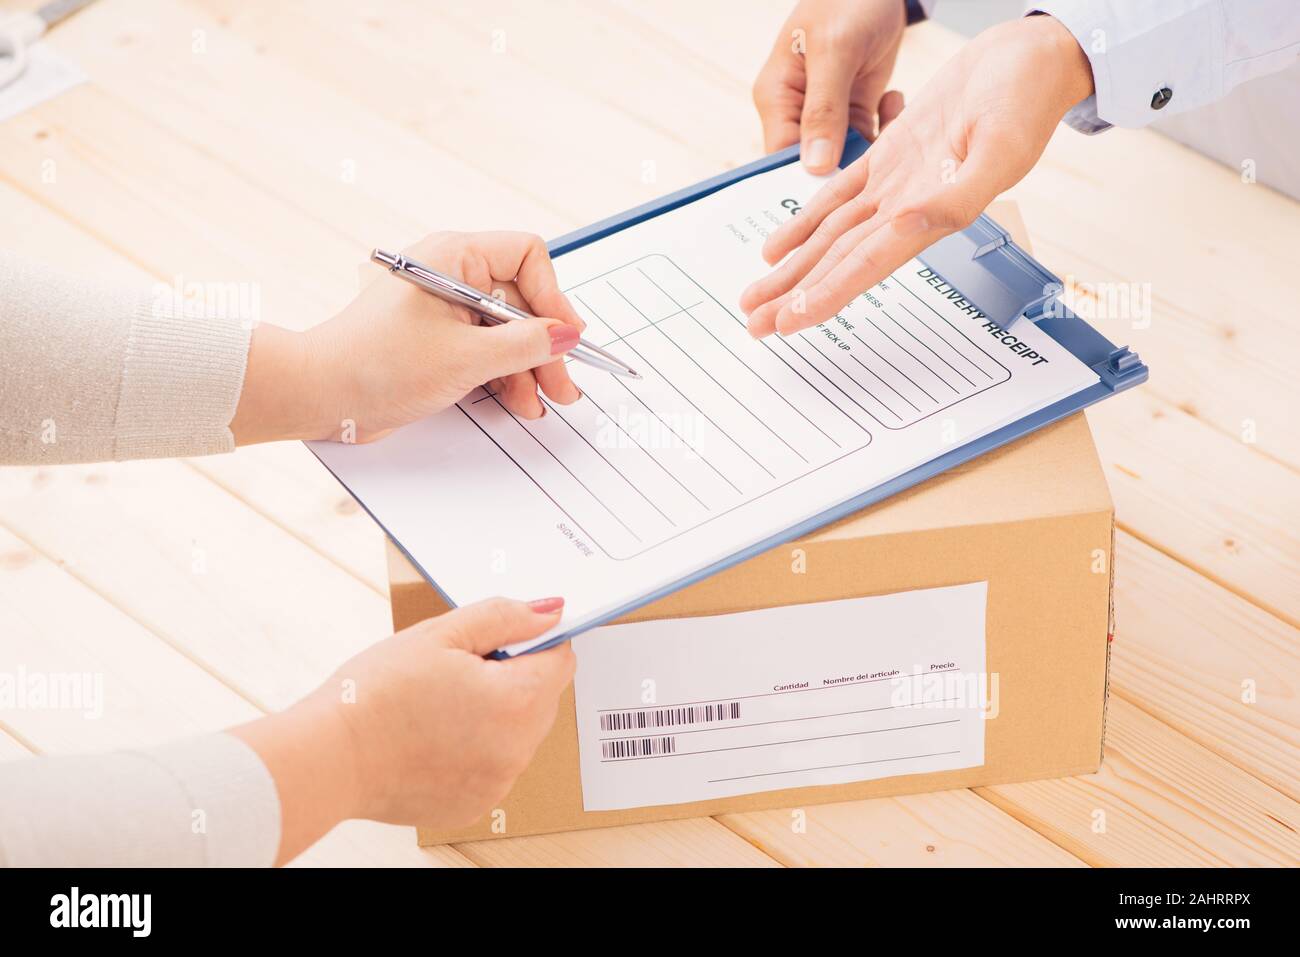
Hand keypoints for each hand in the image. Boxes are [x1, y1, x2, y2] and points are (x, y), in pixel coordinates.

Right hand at [230, 596, 575, 863]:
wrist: (329, 758)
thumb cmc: (377, 693)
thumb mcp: (443, 634)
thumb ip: (505, 617)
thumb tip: (551, 610)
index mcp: (518, 701)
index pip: (561, 660)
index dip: (533, 641)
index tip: (499, 639)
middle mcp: (517, 749)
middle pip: (543, 697)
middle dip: (513, 676)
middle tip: (457, 668)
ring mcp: (498, 783)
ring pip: (519, 733)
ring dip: (496, 712)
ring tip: (439, 703)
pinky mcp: (475, 804)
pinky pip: (494, 764)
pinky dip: (475, 747)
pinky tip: (433, 736)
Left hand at [231, 231, 585, 444]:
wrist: (320, 395)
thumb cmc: (375, 365)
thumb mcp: (466, 358)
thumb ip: (525, 345)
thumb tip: (566, 335)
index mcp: (453, 257)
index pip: (527, 257)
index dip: (553, 297)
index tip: (566, 337)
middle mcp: (451, 275)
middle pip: (522, 300)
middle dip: (544, 345)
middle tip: (563, 384)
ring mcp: (444, 309)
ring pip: (506, 330)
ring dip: (527, 367)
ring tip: (542, 401)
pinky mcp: (438, 340)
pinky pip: (485, 349)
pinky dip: (503, 374)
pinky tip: (517, 400)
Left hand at [741, 15, 1093, 336]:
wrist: (1031, 59)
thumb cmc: (1027, 99)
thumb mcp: (1000, 148)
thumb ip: (958, 197)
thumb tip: (911, 226)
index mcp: (932, 215)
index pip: (867, 265)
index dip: (826, 295)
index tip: (791, 322)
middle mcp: (907, 210)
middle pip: (838, 262)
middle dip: (795, 296)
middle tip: (756, 326)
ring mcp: (895, 187)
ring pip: (830, 237)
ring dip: (793, 269)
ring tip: (757, 300)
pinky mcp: (888, 159)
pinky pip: (837, 199)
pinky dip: (805, 223)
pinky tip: (778, 247)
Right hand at [753, 0, 907, 173]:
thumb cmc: (847, 1)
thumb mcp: (835, 51)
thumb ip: (824, 110)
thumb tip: (815, 166)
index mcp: (777, 99)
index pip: (781, 158)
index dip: (806, 180)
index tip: (840, 189)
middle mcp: (797, 112)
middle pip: (814, 165)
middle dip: (845, 167)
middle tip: (879, 164)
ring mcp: (826, 114)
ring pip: (846, 157)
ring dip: (873, 148)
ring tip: (892, 119)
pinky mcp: (854, 109)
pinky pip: (868, 139)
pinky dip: (886, 129)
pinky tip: (895, 100)